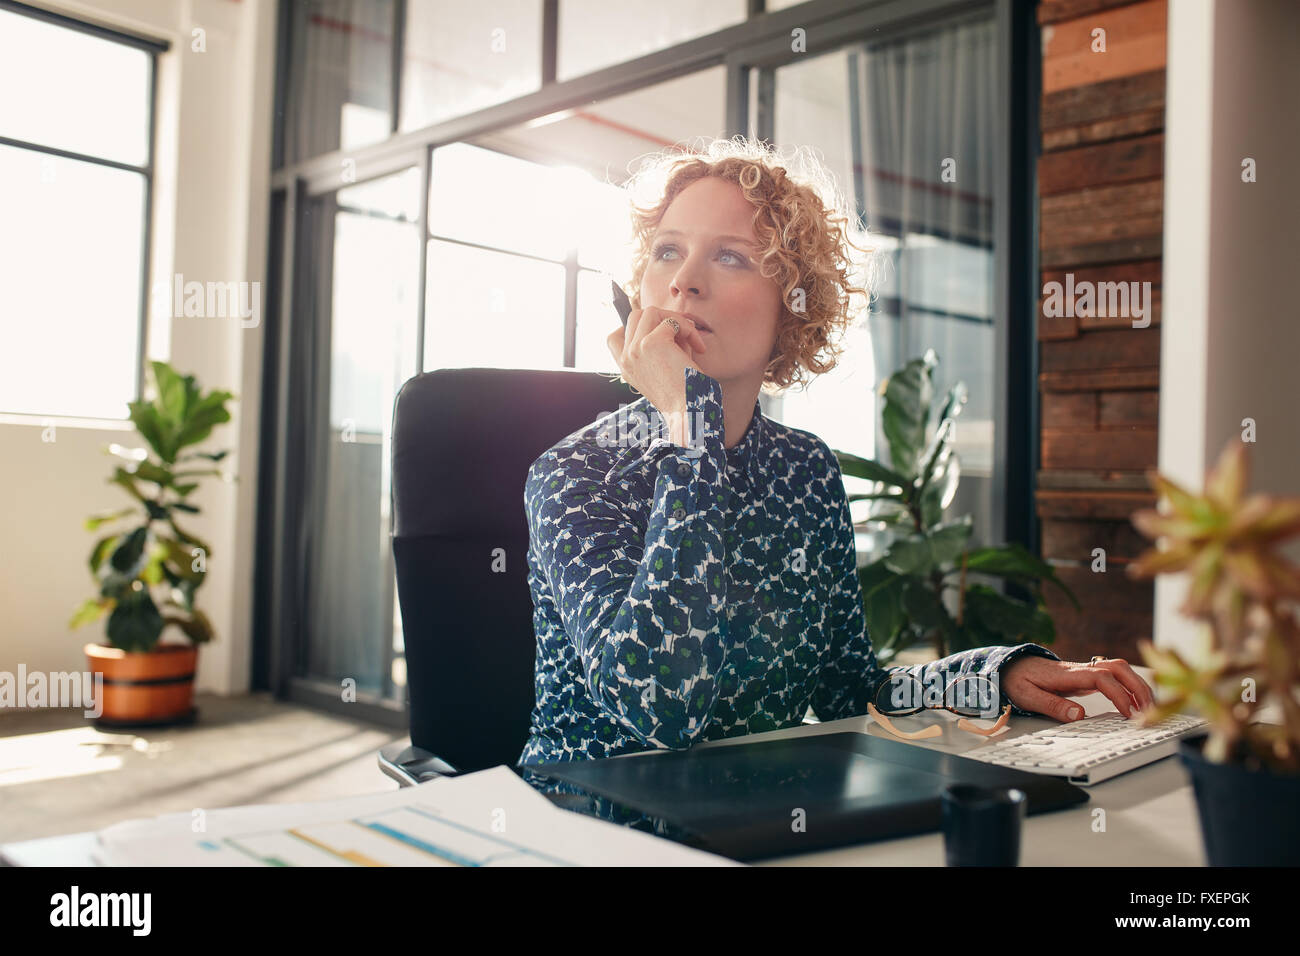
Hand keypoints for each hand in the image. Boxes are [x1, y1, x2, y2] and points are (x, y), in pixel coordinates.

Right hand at [607, 306, 707, 440]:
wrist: (688, 412)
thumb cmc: (683, 394)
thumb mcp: (663, 369)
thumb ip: (659, 346)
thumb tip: (670, 320)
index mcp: (626, 368)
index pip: (614, 337)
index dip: (634, 327)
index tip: (657, 330)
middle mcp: (626, 358)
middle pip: (635, 316)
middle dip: (662, 317)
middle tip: (682, 331)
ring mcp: (635, 349)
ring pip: (651, 312)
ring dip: (675, 320)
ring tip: (690, 338)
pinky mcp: (651, 343)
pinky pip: (672, 322)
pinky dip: (689, 330)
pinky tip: (699, 348)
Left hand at [1000, 656, 1154, 721]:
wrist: (1010, 666)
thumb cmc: (1018, 680)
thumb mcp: (1028, 696)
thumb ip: (1053, 705)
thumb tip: (1079, 715)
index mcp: (1067, 674)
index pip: (1101, 678)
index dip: (1118, 694)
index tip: (1129, 713)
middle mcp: (1079, 669)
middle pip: (1117, 667)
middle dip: (1137, 686)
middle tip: (1150, 710)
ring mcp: (1084, 671)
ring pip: (1118, 668)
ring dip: (1137, 684)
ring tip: (1150, 707)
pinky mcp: (1085, 676)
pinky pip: (1114, 675)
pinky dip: (1130, 685)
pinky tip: (1137, 700)